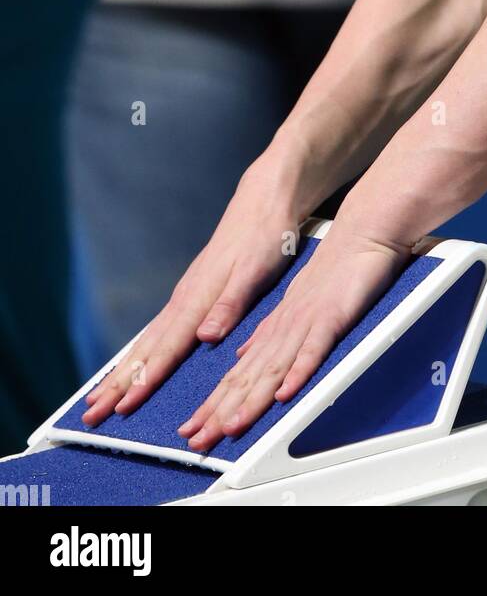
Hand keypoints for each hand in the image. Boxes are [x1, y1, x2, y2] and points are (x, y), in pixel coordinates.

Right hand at [80, 151, 305, 425]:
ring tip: (99, 399)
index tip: (124, 407)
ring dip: (123, 372)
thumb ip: (230, 305)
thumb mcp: (255, 272)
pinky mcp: (192, 293)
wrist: (265, 201)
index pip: (167, 348)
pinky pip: (158, 331)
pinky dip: (141, 353)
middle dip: (119, 384)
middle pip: (145, 349)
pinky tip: (135, 365)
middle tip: (90, 415)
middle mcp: (184, 298)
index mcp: (197, 298)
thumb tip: (205, 336)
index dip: (146, 379)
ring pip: (147, 341)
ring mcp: (185, 295)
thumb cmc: (264, 238)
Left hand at [176, 224, 410, 451]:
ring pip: (273, 366)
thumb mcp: (294, 302)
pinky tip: (286, 394)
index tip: (193, 429)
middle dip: (219, 410)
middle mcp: (283, 327)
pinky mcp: (331, 316)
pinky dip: (298, 372)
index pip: (237, 372)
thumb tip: (242, 355)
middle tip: (196, 440)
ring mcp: (305, 321)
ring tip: (229, 427)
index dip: (213, 402)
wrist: (362, 233)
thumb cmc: (334, 269)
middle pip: (247, 375)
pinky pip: (313, 348)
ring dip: (251, 399)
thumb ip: (268, 331)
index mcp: (274, 326)